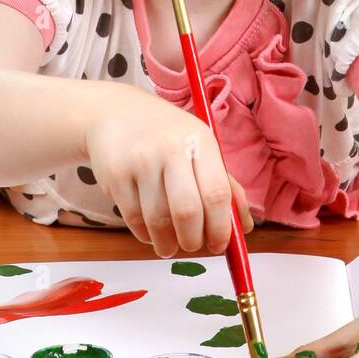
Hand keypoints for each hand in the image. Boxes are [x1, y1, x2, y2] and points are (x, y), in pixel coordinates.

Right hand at [83, 85, 254, 256]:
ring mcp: (140, 161)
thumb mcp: (200, 146)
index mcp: (200, 140)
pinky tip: (151, 233)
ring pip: (158, 221)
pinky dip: (145, 235)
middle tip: (193, 246)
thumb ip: (224, 184)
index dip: (221, 228)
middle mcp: (170, 148)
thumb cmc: (166, 134)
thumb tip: (243, 227)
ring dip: (167, 244)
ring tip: (170, 246)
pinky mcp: (115, 175)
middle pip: (187, 211)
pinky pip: (133, 219)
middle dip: (193, 240)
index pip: (217, 193)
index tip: (219, 245)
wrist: (116, 111)